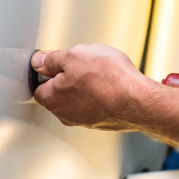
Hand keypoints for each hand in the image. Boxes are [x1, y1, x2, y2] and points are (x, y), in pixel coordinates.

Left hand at [30, 44, 151, 129]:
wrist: (139, 101)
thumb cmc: (108, 79)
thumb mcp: (74, 56)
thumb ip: (52, 59)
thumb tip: (39, 60)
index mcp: (52, 99)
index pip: (38, 86)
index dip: (47, 71)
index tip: (57, 62)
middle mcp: (65, 115)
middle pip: (59, 92)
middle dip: (68, 78)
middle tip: (83, 65)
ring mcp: (85, 121)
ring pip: (79, 98)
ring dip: (86, 85)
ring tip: (101, 74)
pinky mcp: (102, 122)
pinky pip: (96, 104)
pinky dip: (100, 94)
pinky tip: (111, 84)